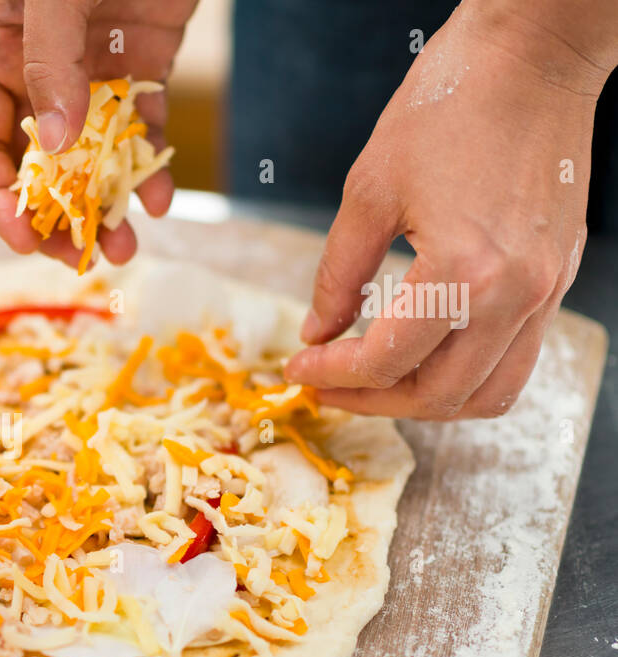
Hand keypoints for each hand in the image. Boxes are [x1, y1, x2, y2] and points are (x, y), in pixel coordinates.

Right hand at [0, 0, 194, 268]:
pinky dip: (148, 168)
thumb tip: (53, 146)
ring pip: (89, 157)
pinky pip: (139, 130)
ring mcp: (91, 70)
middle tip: (81, 258)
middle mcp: (35, 68)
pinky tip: (157, 199)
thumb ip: (49, 60)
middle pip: (34, 163)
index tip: (24, 239)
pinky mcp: (142, 66)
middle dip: (55, 216)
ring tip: (123, 249)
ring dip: (104, 206)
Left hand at [284, 2, 616, 418]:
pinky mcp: (556, 280)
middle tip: (325, 386)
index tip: (298, 369)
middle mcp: (515, 295)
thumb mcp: (369, 191)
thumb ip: (339, 274)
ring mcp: (545, 292)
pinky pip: (514, 361)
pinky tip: (421, 356)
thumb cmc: (450, 105)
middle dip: (370, 401)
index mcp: (465, 271)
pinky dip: (465, 376)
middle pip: (437, 395)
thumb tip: (318, 331)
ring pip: (485, 394)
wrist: (533, 56)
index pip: (388, 361)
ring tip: (371, 383)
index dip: (332, 375)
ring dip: (422, 401)